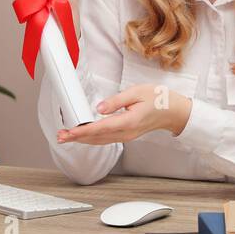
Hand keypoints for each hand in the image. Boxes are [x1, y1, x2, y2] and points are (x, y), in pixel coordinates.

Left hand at [56, 85, 192, 144]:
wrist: (173, 112)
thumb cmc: (158, 99)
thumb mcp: (137, 92)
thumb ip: (117, 100)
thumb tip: (99, 108)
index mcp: (128, 122)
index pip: (100, 128)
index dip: (83, 131)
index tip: (69, 132)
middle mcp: (126, 133)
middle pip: (97, 138)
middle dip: (77, 138)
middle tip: (60, 136)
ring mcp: (126, 136)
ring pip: (100, 141)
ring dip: (83, 140)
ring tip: (67, 137)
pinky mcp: (127, 135)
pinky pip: (106, 139)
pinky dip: (92, 138)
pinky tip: (84, 135)